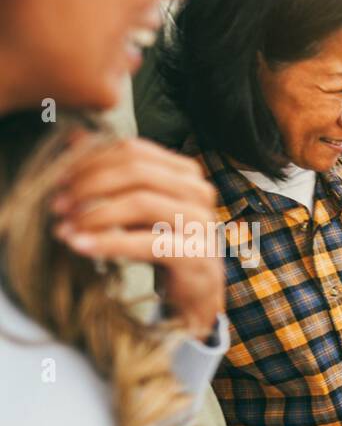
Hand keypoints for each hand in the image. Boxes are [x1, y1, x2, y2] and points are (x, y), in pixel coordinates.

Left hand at [51, 136, 223, 339]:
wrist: (197, 288)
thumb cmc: (164, 242)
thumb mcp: (137, 204)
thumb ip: (113, 172)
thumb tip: (75, 137)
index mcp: (185, 172)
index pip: (134, 151)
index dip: (92, 161)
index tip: (59, 180)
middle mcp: (198, 191)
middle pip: (136, 172)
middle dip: (89, 186)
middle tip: (57, 206)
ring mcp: (201, 222)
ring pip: (141, 202)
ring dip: (94, 215)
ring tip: (65, 229)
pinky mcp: (196, 253)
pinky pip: (147, 242)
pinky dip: (109, 243)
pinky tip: (81, 246)